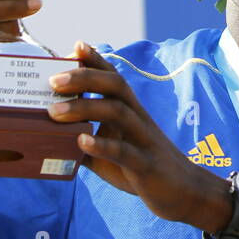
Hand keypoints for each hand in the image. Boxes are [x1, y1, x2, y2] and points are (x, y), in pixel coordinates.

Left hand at [48, 43, 233, 233]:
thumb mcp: (111, 151)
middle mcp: (138, 118)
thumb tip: (52, 139)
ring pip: (117, 112)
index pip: (113, 77)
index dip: (96, 60)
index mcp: (131, 111)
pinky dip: (102, 145)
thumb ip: (86, 141)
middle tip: (52, 80)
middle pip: (115, 85)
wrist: (185, 193)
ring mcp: (143, 140)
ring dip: (84, 108)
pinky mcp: (146, 164)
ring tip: (53, 112)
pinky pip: (124, 151)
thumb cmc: (142, 168)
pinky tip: (80, 141)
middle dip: (84, 77)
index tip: (76, 46)